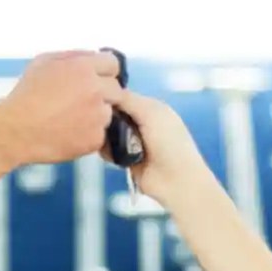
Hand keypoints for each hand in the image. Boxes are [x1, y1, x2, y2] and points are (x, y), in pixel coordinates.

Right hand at [0, 50, 122, 164]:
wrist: (14, 131)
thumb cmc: (25, 95)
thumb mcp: (43, 63)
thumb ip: (72, 57)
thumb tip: (92, 57)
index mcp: (84, 68)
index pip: (113, 64)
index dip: (103, 72)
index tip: (95, 79)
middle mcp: (96, 90)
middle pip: (116, 89)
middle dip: (103, 94)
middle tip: (81, 102)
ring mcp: (97, 116)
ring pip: (109, 113)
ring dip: (96, 115)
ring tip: (70, 119)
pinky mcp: (95, 139)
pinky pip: (100, 134)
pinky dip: (88, 134)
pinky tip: (69, 133)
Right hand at [104, 89, 214, 208]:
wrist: (177, 181)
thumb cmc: (171, 144)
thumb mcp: (151, 113)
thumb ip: (128, 99)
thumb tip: (106, 89)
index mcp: (151, 109)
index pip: (124, 96)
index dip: (110, 96)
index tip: (95, 97)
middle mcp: (142, 123)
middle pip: (113, 114)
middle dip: (105, 117)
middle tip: (99, 120)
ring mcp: (133, 141)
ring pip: (108, 132)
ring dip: (106, 136)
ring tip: (109, 140)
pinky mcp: (126, 158)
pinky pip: (107, 150)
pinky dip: (106, 151)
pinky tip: (112, 154)